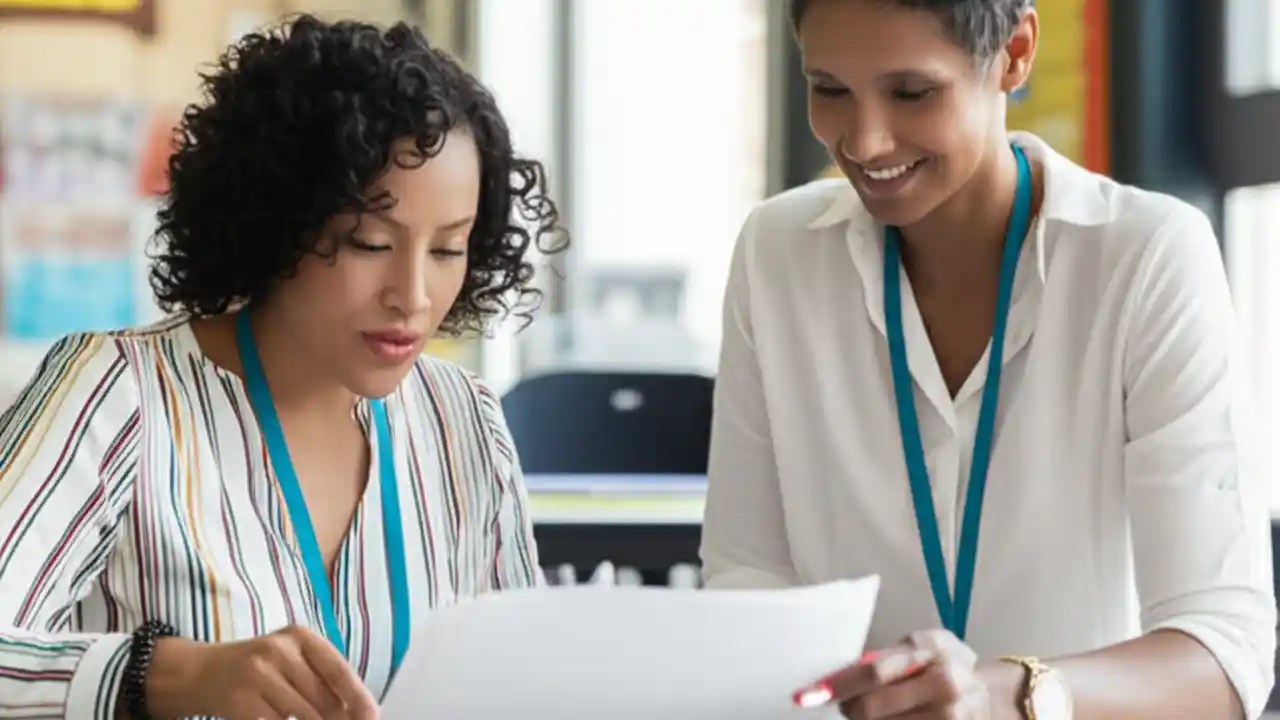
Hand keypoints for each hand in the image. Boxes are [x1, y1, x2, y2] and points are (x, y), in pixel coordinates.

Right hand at [146, 625, 379, 719]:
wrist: (202, 672)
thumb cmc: (260, 668)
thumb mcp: (292, 660)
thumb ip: (322, 680)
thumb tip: (356, 712)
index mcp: (300, 636)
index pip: (338, 669)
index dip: (358, 697)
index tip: (372, 717)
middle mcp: (279, 650)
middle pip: (323, 698)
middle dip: (335, 719)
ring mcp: (257, 675)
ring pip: (304, 715)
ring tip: (304, 715)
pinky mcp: (240, 701)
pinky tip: (279, 717)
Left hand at [793, 629, 991, 718]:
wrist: (987, 694)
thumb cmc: (945, 663)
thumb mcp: (923, 644)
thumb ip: (887, 656)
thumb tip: (840, 672)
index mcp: (931, 654)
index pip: (874, 672)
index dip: (839, 685)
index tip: (809, 695)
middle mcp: (943, 689)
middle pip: (873, 709)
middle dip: (850, 709)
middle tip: (846, 706)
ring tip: (868, 713)